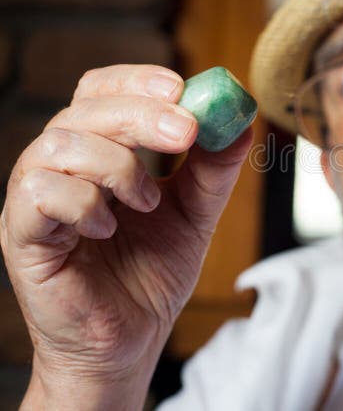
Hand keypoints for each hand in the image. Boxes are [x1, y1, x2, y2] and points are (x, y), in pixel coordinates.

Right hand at [0, 65, 253, 408]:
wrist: (129, 341)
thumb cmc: (152, 274)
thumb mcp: (195, 215)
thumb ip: (213, 171)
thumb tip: (241, 124)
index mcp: (99, 151)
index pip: (102, 91)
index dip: (136, 79)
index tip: (181, 87)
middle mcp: (62, 165)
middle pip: (86, 109)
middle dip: (141, 114)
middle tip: (186, 133)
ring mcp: (35, 198)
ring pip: (59, 143)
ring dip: (117, 165)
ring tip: (147, 204)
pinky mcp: (22, 235)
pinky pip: (37, 192)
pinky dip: (82, 202)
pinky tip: (107, 229)